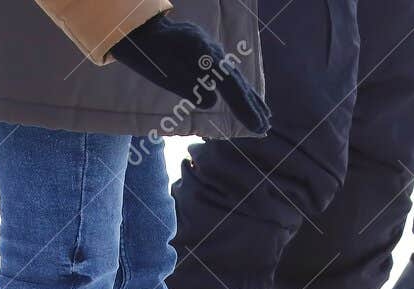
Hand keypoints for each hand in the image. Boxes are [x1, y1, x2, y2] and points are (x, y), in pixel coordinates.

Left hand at [111, 13, 270, 134]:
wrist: (147, 33)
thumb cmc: (152, 55)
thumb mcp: (165, 71)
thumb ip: (189, 86)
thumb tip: (212, 102)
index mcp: (206, 59)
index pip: (231, 88)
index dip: (244, 109)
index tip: (256, 126)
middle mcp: (215, 55)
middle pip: (239, 84)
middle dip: (252, 107)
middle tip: (264, 129)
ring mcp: (215, 55)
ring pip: (237, 80)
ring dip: (252, 100)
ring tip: (266, 118)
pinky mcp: (212, 58)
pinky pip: (230, 77)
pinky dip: (242, 90)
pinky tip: (250, 100)